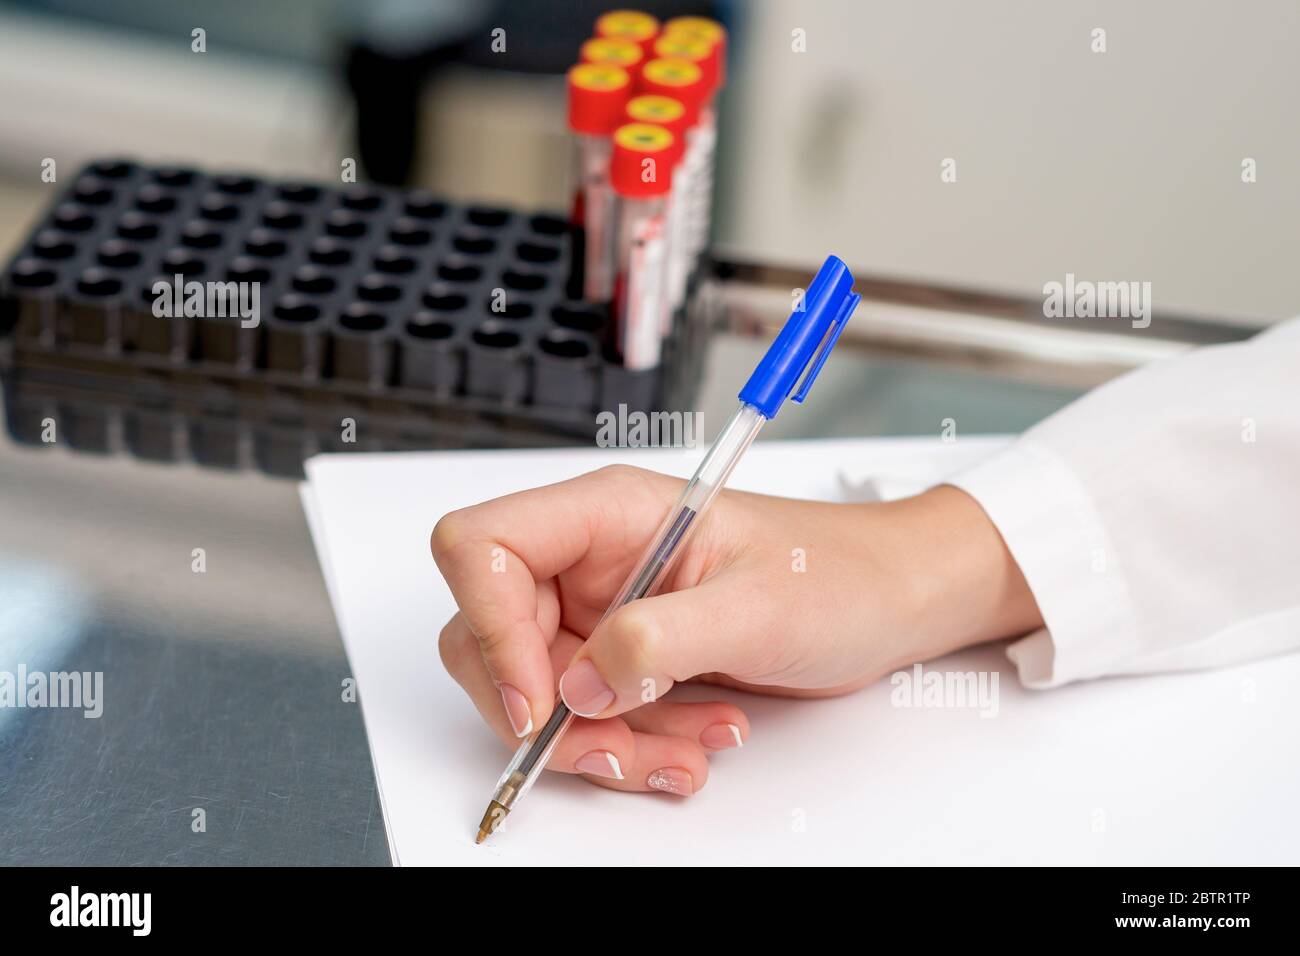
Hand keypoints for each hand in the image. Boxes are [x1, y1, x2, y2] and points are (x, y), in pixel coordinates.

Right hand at [431, 464, 1039, 795]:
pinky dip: (632, 744)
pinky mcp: (624, 656)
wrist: (889, 602)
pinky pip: (589, 715)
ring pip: (540, 692)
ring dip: (602, 740)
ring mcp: (603, 610)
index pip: (483, 546)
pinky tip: (696, 740)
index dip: (486, 624)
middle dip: (545, 710)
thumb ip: (660, 640)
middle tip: (613, 744)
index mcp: (609, 512)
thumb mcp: (757, 606)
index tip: (536, 700)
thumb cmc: (840, 573)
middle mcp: (591, 558)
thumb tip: (577, 686)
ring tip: (685, 750)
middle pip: (491, 634)